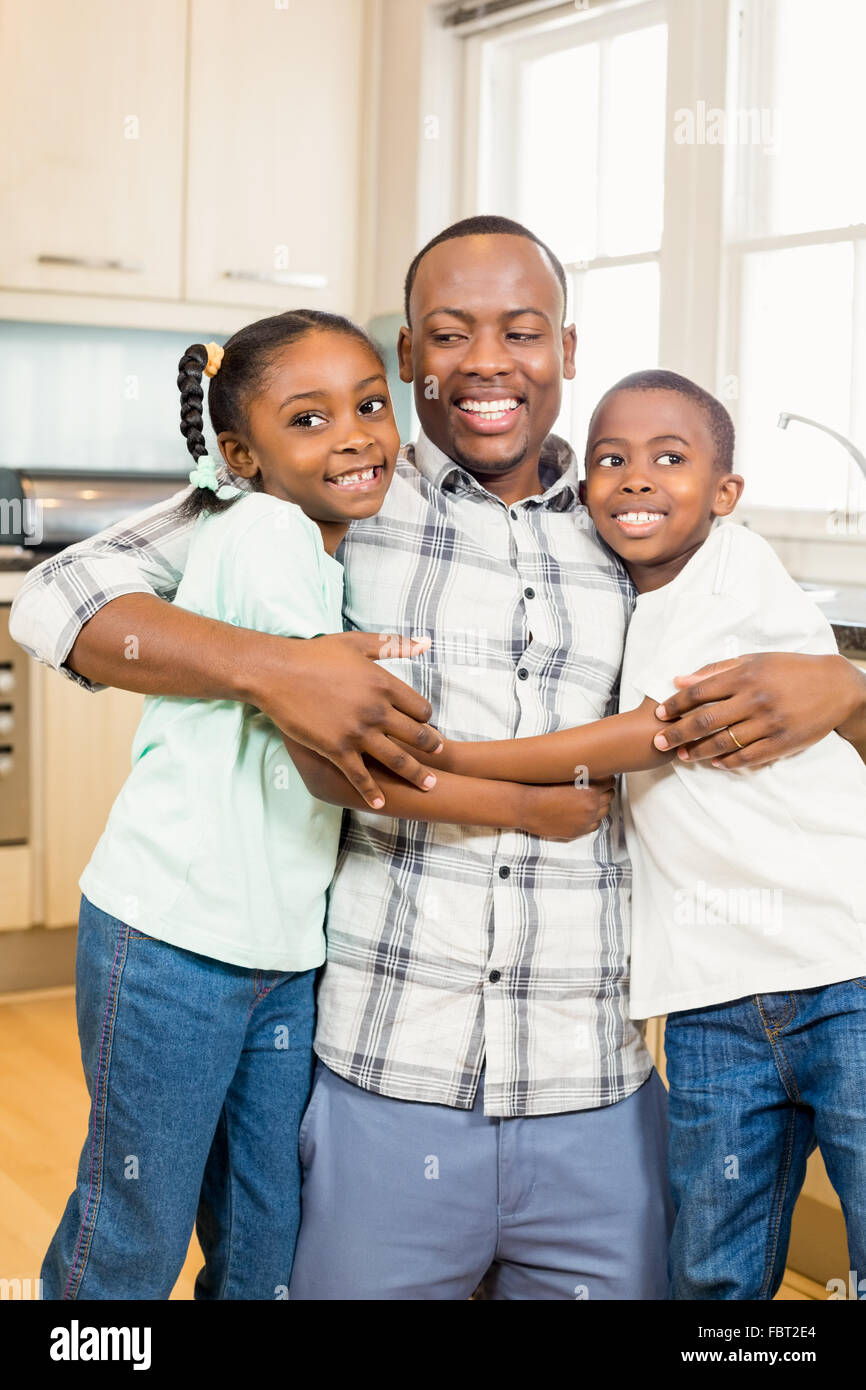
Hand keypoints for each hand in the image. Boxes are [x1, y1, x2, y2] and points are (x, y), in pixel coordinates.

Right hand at [253, 631, 442, 805]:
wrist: (277, 673)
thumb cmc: (315, 654)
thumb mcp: (357, 643)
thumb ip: (393, 645)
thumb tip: (427, 643)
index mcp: (384, 685)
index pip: (420, 708)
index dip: (426, 718)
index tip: (425, 724)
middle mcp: (376, 711)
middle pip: (417, 736)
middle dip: (432, 748)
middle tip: (439, 756)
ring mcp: (357, 733)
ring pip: (397, 760)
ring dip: (416, 775)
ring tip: (430, 786)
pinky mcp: (336, 749)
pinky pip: (360, 776)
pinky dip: (372, 792)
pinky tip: (381, 804)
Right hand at [517, 778, 614, 840]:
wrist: (526, 807)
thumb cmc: (541, 788)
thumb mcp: (564, 774)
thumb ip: (583, 773)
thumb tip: (595, 768)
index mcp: (590, 789)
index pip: (610, 781)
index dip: (605, 777)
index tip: (600, 776)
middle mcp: (591, 805)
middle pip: (610, 796)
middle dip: (604, 790)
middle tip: (595, 786)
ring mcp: (586, 820)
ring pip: (605, 811)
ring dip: (599, 804)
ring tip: (588, 799)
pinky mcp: (579, 831)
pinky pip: (595, 824)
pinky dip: (592, 818)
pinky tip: (583, 812)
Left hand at [652, 652, 863, 768]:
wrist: (836, 686)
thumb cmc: (790, 669)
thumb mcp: (755, 660)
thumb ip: (717, 669)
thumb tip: (680, 679)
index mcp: (745, 676)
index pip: (699, 692)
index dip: (675, 705)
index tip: (658, 714)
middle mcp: (754, 700)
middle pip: (705, 720)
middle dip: (677, 733)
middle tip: (658, 742)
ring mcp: (768, 723)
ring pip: (724, 742)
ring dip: (698, 751)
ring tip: (682, 756)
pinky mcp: (782, 742)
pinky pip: (748, 757)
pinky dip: (728, 762)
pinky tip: (715, 763)